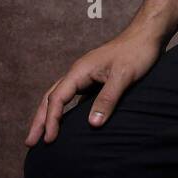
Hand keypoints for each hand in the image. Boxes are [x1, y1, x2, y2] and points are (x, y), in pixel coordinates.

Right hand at [24, 26, 163, 145]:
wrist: (147, 34)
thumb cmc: (136, 52)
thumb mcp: (123, 77)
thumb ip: (107, 99)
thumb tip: (92, 124)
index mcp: (79, 71)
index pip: (57, 99)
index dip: (51, 120)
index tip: (48, 140)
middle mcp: (78, 73)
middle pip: (51, 98)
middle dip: (39, 120)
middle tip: (29, 142)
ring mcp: (86, 76)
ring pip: (61, 97)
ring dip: (50, 115)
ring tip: (42, 135)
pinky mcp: (96, 79)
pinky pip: (75, 97)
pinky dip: (67, 111)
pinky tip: (69, 123)